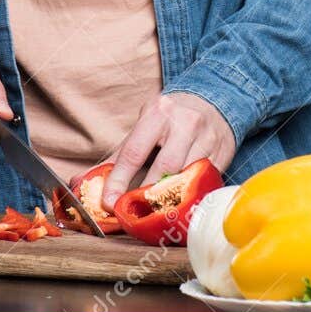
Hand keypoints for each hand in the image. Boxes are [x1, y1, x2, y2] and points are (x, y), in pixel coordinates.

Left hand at [102, 93, 234, 208]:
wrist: (212, 99)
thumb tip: (87, 181)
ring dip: (171, 198)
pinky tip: (181, 202)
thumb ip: (121, 154)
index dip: (119, 180)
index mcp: (158, 113)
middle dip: (147, 194)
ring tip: (156, 212)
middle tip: (134, 212)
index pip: (134, 152)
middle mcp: (185, 122)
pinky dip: (191, 194)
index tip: (109, 202)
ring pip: (187, 176)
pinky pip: (205, 180)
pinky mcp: (223, 151)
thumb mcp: (145, 125)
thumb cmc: (172, 118)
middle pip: (165, 168)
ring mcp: (208, 137)